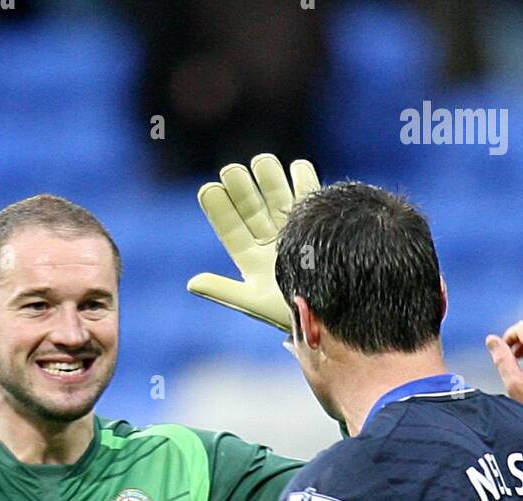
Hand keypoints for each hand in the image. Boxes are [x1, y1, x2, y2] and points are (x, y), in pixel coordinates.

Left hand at [187, 153, 319, 331]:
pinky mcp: (318, 223)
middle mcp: (269, 241)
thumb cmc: (288, 315)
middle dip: (242, 189)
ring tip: (261, 162)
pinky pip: (309, 195)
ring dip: (269, 178)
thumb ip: (223, 290)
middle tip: (231, 171)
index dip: (219, 210)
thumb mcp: (252, 302)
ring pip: (277, 197)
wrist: (331, 316)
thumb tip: (191, 283)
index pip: (230, 229)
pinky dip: (304, 179)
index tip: (209, 190)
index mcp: (250, 259)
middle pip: (252, 208)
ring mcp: (293, 230)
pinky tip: (296, 167)